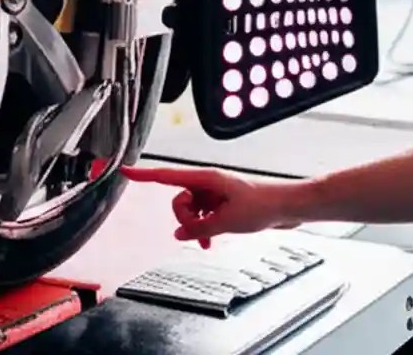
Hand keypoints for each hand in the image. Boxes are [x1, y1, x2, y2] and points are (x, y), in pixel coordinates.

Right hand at [121, 165, 306, 247]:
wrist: (288, 207)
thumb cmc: (263, 205)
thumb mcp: (227, 221)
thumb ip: (199, 228)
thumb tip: (179, 234)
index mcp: (206, 179)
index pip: (167, 176)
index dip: (144, 175)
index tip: (124, 171)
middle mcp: (207, 184)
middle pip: (177, 201)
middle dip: (184, 219)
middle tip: (202, 230)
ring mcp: (214, 194)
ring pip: (189, 212)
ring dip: (195, 227)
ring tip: (209, 239)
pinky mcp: (222, 204)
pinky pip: (201, 217)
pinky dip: (203, 229)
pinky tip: (209, 240)